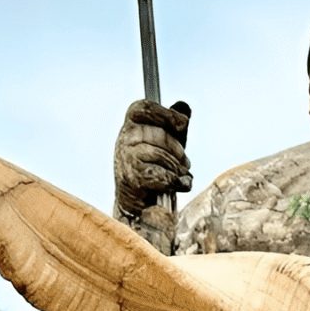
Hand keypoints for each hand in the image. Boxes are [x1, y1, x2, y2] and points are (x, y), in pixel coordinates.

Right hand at [113, 99, 191, 216]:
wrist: (140, 204)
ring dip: (178, 169)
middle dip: (178, 150)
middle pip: (160, 133)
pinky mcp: (131, 178)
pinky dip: (175, 182)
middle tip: (184, 162)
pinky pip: (162, 175)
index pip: (143, 108)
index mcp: (132, 126)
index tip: (183, 124)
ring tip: (178, 176)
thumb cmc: (154, 170)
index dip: (165, 113)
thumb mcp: (166, 144)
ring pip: (162, 156)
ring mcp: (125, 158)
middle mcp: (125, 139)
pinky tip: (178, 185)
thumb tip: (183, 106)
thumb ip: (174, 125)